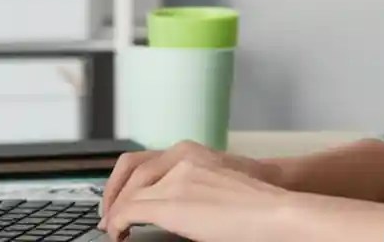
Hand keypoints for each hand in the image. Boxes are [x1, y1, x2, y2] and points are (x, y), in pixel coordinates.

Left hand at [99, 140, 281, 222]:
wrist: (276, 209)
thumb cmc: (257, 200)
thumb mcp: (218, 179)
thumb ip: (192, 182)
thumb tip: (174, 205)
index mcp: (189, 151)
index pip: (140, 160)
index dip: (122, 181)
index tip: (117, 198)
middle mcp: (179, 157)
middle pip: (129, 171)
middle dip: (113, 194)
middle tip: (107, 215)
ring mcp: (175, 178)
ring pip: (129, 191)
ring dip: (114, 210)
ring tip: (113, 229)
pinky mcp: (172, 202)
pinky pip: (130, 210)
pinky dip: (118, 222)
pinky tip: (119, 235)